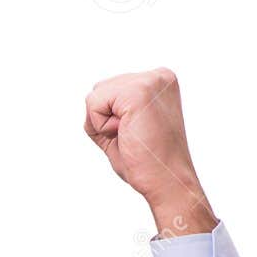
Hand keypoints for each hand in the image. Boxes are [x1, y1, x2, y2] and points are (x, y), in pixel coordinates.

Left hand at [84, 67, 217, 236]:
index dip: (111, 119)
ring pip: (95, 97)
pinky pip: (93, 104)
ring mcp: (150, 80)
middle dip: (105, 120)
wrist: (166, 181)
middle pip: (100, 90)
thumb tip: (90, 97)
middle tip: (133, 136)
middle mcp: (158, 75)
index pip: (110, 91)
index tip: (137, 133)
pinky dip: (102, 127)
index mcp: (159, 81)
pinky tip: (127, 134)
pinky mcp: (138, 91)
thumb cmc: (146, 161)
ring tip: (132, 135)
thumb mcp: (125, 126)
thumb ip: (111, 107)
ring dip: (103, 124)